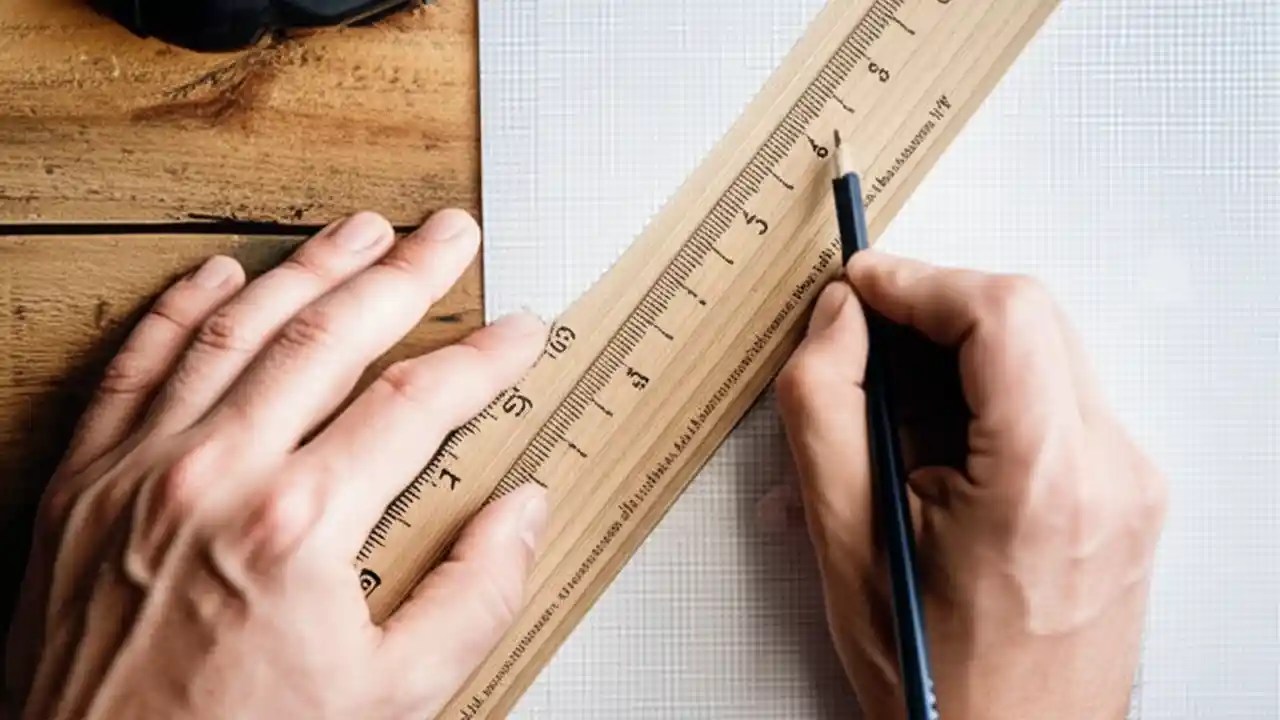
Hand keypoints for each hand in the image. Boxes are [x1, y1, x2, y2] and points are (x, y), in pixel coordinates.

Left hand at [4, 210, 548, 718]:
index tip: (517, 335)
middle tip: (448, 236)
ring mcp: (142, 469)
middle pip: (331, 335)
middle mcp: (217, 475)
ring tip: (360, 230)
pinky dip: (181, 308)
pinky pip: (137, 364)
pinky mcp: (85, 483)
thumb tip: (520, 514)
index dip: (481, 359)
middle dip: (405, 274)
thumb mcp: (392, 700)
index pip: (415, 402)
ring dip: (309, 267)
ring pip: (239, 328)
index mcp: (300, 525)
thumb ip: (474, 598)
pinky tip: (219, 274)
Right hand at [776, 252, 1166, 719]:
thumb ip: (824, 405)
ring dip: (966, 351)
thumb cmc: (934, 671)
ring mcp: (1131, 483)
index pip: (1001, 314)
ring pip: (1048, 351)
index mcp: (1043, 484)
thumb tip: (837, 318)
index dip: (920, 281)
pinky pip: (1062, 397)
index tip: (862, 283)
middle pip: (1031, 318)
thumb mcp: (843, 538)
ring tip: (898, 406)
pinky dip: (997, 391)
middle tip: (868, 334)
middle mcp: (1111, 473)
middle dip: (939, 308)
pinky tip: (944, 441)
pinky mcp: (1129, 493)